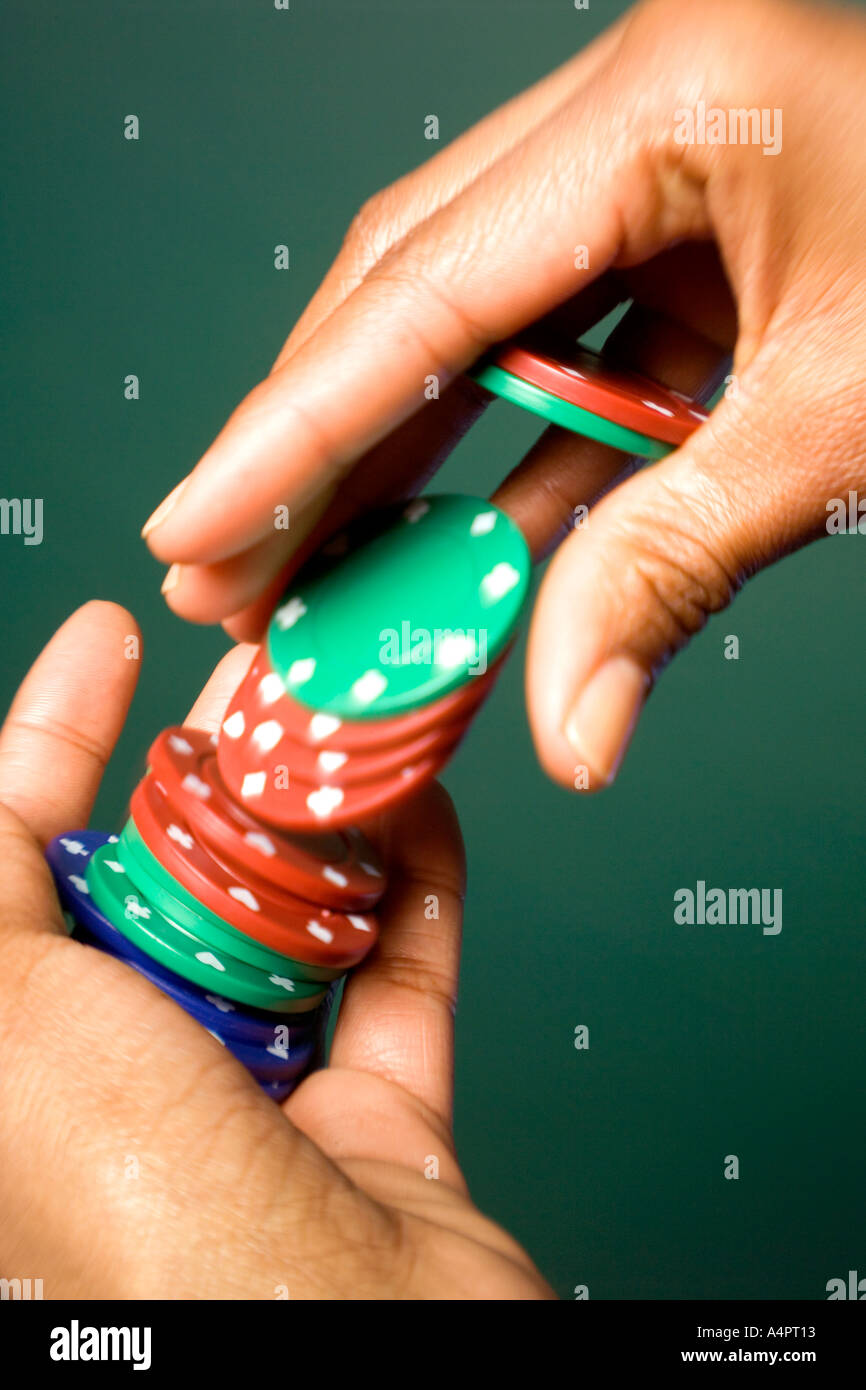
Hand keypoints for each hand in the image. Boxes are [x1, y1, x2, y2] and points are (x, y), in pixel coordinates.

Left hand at [0, 603, 550, 1298]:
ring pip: (290, 925)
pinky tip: (424, 809)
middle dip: (216, 766)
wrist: (355, 1364)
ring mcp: (252, 1119)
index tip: (109, 642)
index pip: (21, 860)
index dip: (54, 735)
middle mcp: (122, 1093)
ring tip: (356, 713)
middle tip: (268, 665)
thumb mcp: (4, 1013)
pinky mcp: (373, 1137)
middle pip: (169, 884)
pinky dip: (419, 893)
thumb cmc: (139, 1219)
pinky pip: (399, 985)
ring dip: (328, 820)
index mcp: (23, 1067)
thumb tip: (0, 779)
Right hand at [141, 0, 865, 790]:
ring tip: (314, 584)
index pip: (425, 288)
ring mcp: (671, 177)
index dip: (292, 429)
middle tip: (236, 580)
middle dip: (320, 451)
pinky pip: (571, 362)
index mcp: (674, 96)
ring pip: (481, 332)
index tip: (199, 530)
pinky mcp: (701, 247)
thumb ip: (674, 566)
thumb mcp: (845, 426)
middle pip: (417, 292)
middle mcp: (647, 114)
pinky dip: (509, 470)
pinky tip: (446, 556)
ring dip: (402, 471)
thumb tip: (568, 724)